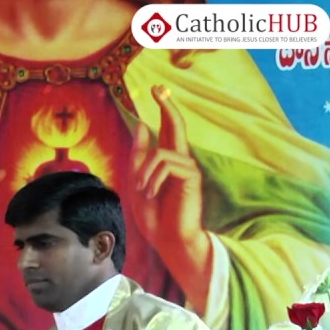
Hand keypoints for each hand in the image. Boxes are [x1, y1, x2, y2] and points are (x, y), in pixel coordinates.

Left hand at [129, 86, 210, 299]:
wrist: (168, 240)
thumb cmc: (154, 216)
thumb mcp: (138, 182)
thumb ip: (139, 155)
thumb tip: (142, 124)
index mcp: (168, 161)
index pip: (169, 129)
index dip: (164, 108)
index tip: (157, 90)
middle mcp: (181, 160)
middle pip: (177, 126)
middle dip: (166, 107)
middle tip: (158, 89)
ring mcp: (188, 168)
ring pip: (159, 154)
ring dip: (144, 173)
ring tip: (143, 191)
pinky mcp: (192, 177)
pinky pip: (165, 165)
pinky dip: (152, 179)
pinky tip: (151, 193)